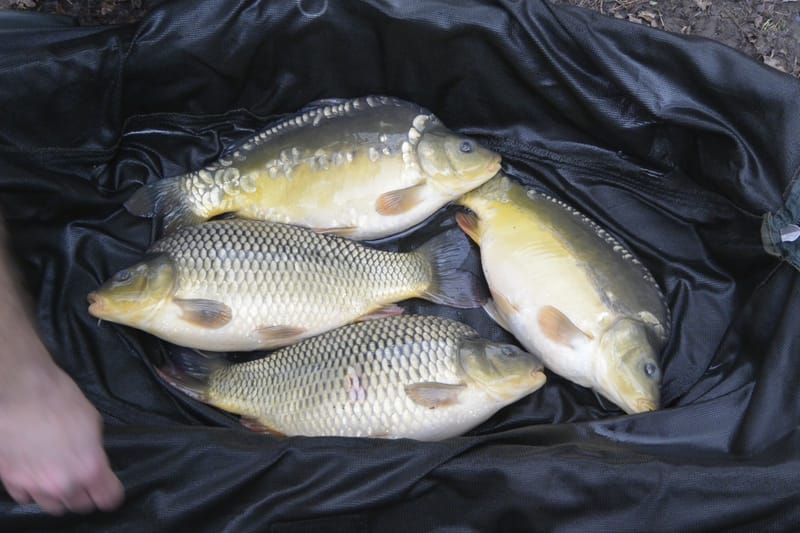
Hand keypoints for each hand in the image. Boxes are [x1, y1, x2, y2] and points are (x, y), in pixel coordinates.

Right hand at [0, 359, 124, 514]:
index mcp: (90, 468)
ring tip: (59, 478)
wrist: (22, 391)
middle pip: (81, 506)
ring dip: (60, 496)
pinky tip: (36, 474)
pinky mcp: (11, 481)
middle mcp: (64, 483)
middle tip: (83, 480)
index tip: (109, 488)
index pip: (108, 499)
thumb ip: (94, 451)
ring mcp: (35, 485)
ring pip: (54, 506)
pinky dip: (33, 490)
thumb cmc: (61, 400)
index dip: (111, 493)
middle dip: (86, 495)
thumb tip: (94, 459)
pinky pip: (27, 497)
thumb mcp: (93, 424)